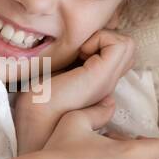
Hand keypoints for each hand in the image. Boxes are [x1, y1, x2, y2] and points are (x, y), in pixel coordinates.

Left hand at [14, 29, 135, 153]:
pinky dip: (102, 39)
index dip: (97, 42)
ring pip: (127, 45)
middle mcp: (106, 83)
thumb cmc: (34, 104)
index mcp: (95, 83)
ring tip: (80, 50)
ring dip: (104, 37)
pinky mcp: (101, 77)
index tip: (72, 50)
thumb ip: (66, 64)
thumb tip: (77, 48)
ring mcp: (107, 82)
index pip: (114, 53)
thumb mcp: (51, 75)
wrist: (31, 121)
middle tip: (78, 48)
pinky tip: (80, 52)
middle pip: (125, 49)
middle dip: (103, 37)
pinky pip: (120, 45)